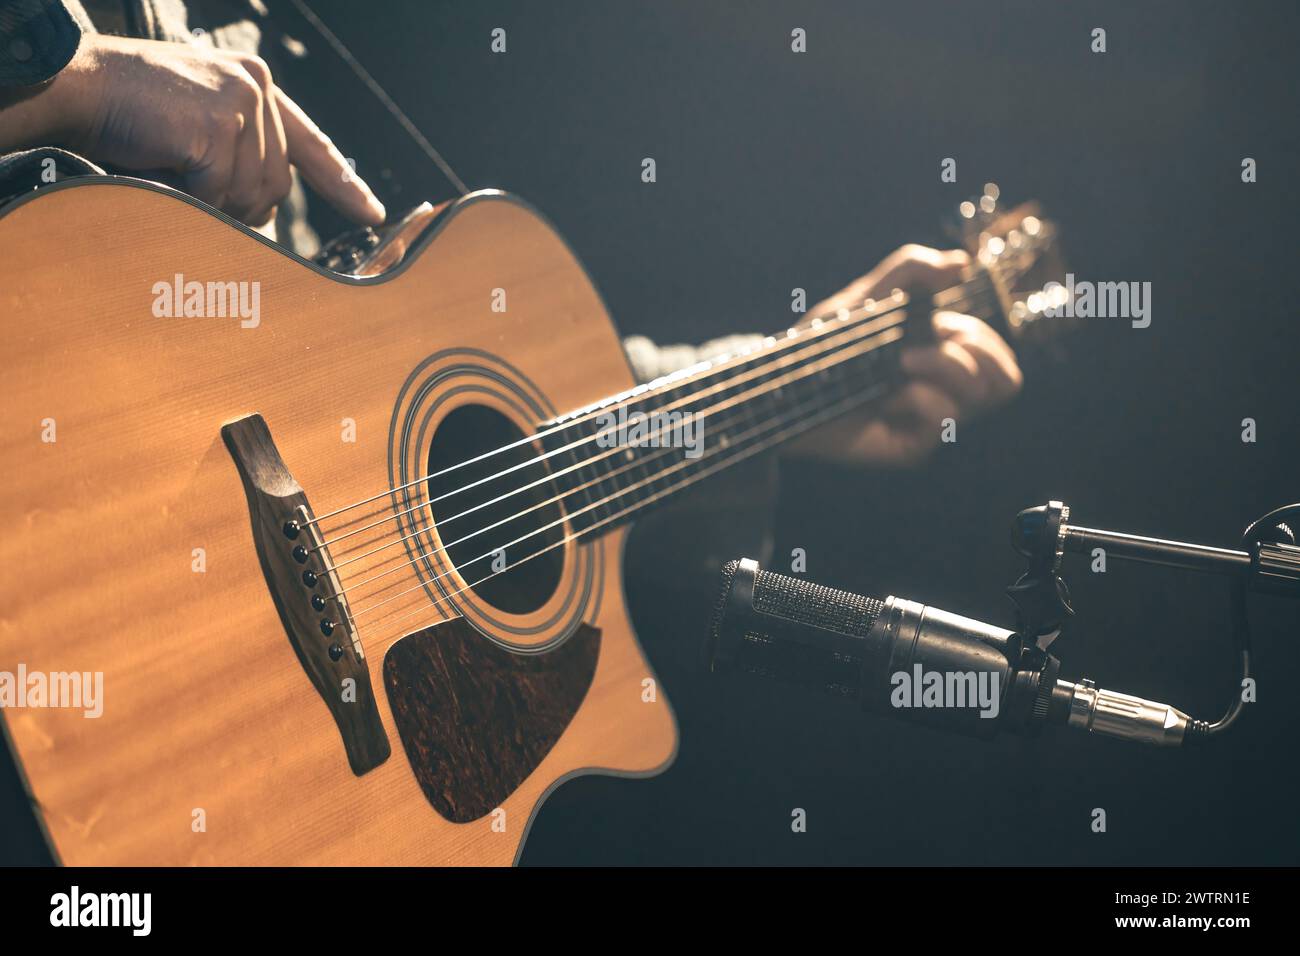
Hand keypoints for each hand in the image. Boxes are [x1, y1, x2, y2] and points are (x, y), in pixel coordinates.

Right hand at [5, 34, 384, 227]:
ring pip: (250, 193)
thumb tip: (266, 211)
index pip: (310, 143)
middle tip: (193, 191)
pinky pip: (218, 192)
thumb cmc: (131, 113)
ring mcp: (241, 102)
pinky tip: (166, 170)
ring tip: (174, 173)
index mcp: (257, 84)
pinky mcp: (219, 123)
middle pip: (275, 184)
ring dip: (212, 202)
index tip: (372, 213)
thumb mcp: (198, 125)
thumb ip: (239, 153)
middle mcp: (257, 87)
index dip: (342, 183)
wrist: (80, 88)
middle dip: (238, 205)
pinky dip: (191, 196)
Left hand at [788, 244, 1021, 466]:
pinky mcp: (914, 445)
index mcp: (942, 355)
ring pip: (982, 393)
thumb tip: (962, 263)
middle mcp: (942, 390)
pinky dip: (920, 398)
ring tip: (900, 366)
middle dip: (970, 350)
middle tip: (917, 349)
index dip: (981, 336)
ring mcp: (930, 420)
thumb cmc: (823, 344)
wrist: (786, 386)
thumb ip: (911, 269)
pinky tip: (888, 399)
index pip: (998, 355)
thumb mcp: (866, 296)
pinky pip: (946, 417)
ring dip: (944, 367)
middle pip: (1006, 378)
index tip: (938, 324)